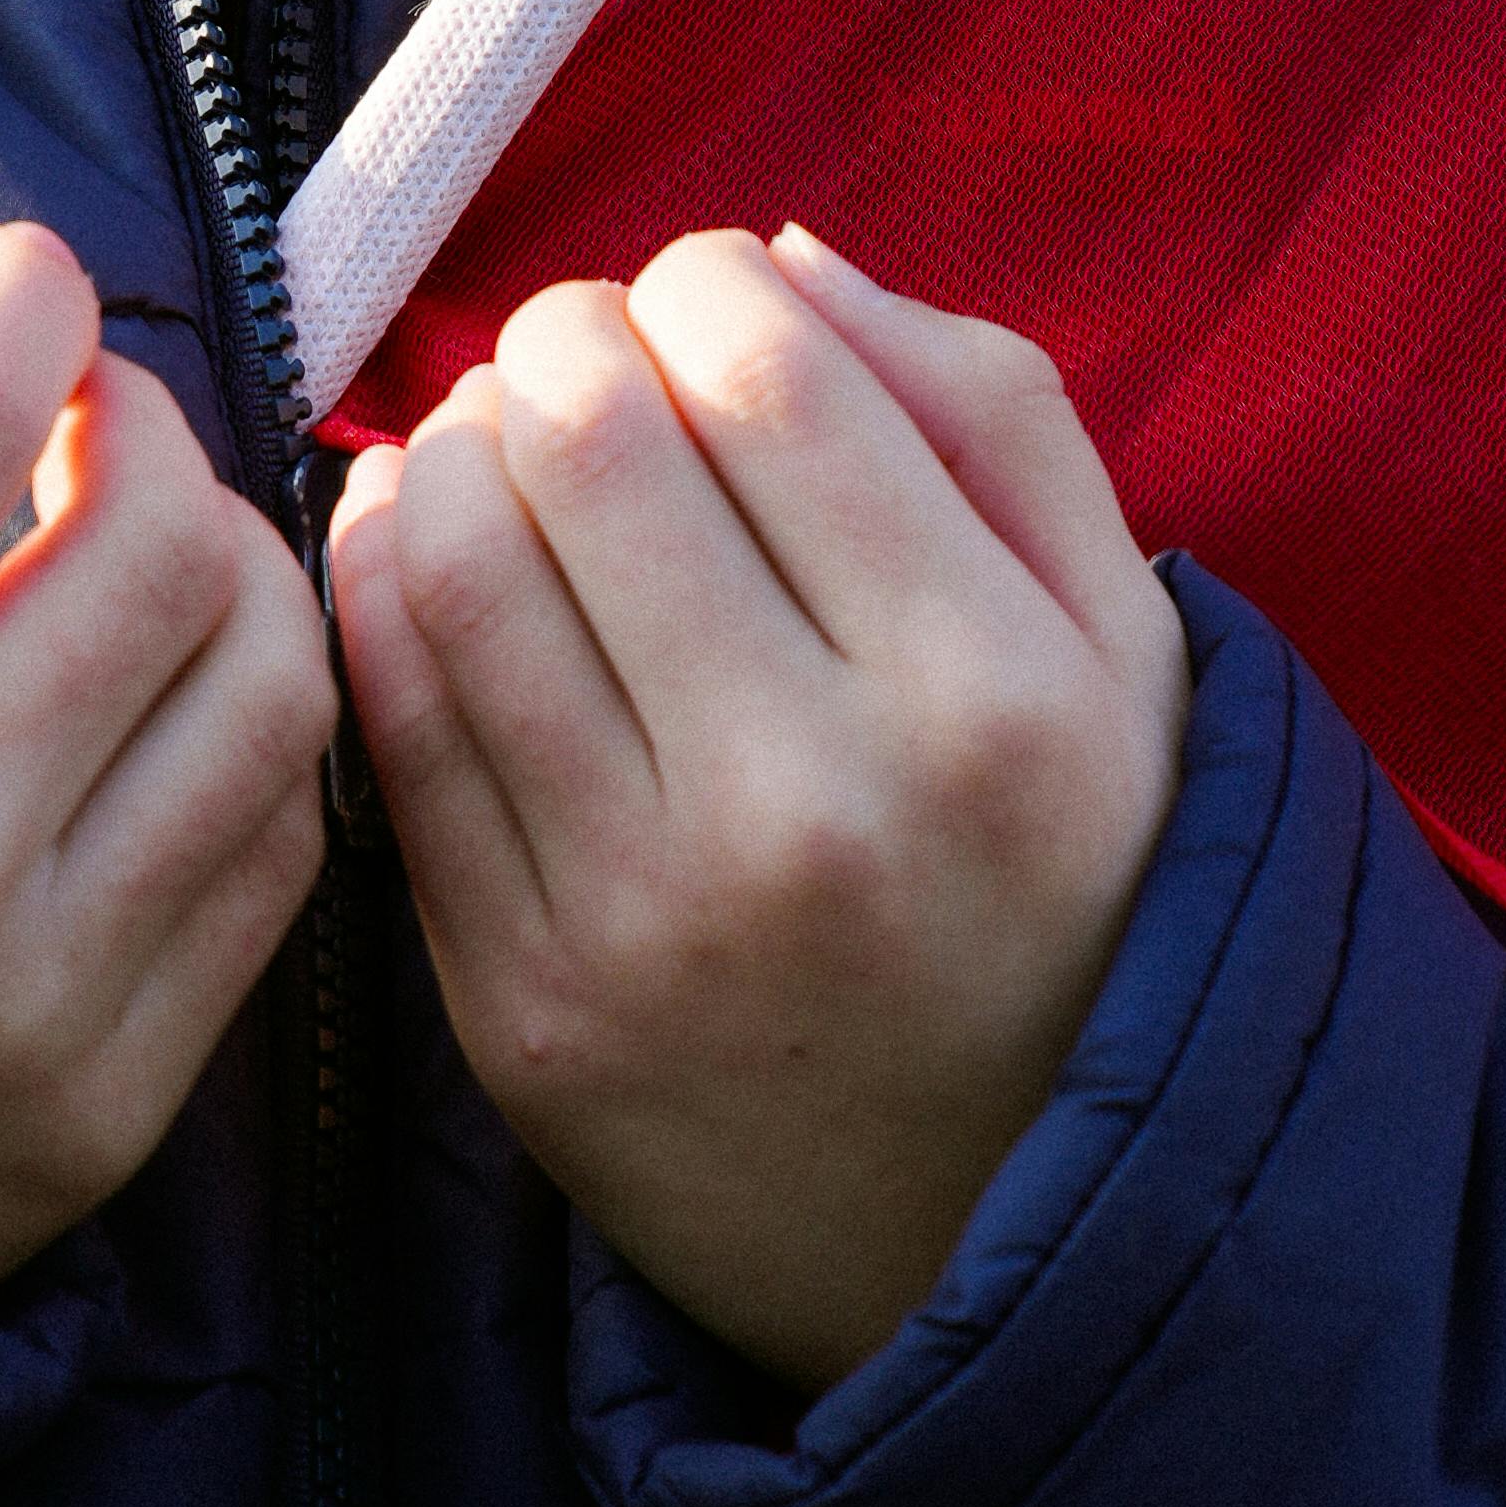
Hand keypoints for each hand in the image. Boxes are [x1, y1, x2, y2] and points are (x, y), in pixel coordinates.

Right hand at [0, 219, 332, 1311]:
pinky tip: (154, 712)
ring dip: (230, 565)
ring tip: (141, 557)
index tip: (16, 306)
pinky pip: (280, 846)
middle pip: (166, 534)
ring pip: (270, 679)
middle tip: (83, 431)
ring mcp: (25, 1010)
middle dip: (143, 427)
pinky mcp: (112, 1110)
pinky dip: (244, 730)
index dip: (25, 300)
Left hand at [323, 226, 1185, 1393]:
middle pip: (584, 434)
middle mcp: (811, 808)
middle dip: (567, 343)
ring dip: (457, 445)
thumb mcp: (1125, 646)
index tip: (713, 314)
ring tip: (513, 448)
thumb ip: (989, 416)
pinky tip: (428, 540)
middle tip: (594, 367)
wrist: (1007, 1244)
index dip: (703, 285)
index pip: (766, 371)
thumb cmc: (1070, 889)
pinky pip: (392, 714)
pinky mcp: (517, 1008)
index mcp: (988, 699)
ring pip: (454, 553)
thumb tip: (772, 262)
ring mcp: (643, 920)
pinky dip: (380, 577)